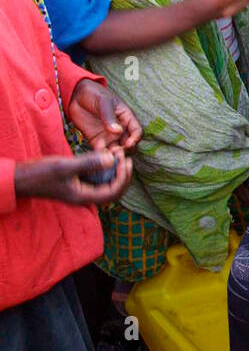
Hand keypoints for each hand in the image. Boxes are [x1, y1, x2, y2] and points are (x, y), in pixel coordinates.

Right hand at [14, 151, 133, 205]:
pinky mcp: (78, 183)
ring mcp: (82, 190)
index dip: (123, 177)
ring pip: (107, 184)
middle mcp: (85, 196)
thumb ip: (88, 163)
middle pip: (114, 191)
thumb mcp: (65, 166)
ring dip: (115, 171)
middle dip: (123, 174)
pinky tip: (104, 155)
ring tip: (117, 153)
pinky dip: (104, 168)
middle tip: (125, 157)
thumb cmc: (40, 174)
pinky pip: (97, 179)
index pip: (113, 192)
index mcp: (84, 197)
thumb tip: (112, 159)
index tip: (124, 160)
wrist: (22, 178)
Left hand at [68, 79, 141, 152]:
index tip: (128, 144)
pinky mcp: (97, 141)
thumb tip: (117, 131)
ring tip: (108, 158)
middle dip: (125, 151)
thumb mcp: (103, 102)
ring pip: (117, 150)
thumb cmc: (94, 94)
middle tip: (117, 153)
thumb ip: (109, 116)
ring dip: (114, 156)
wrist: (76, 96)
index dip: (135, 139)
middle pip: (129, 144)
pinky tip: (98, 157)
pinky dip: (102, 156)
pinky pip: (102, 152)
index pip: (137, 131)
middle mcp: (120, 129)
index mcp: (126, 118)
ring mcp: (109, 136)